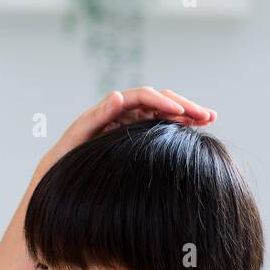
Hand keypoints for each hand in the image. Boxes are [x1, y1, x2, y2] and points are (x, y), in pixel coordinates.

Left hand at [44, 87, 215, 167]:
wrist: (60, 175)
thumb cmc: (66, 156)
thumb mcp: (79, 136)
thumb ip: (97, 116)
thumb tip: (117, 95)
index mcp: (110, 108)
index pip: (142, 97)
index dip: (163, 102)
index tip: (182, 112)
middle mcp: (123, 111)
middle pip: (159, 101)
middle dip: (184, 106)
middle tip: (208, 115)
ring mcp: (132, 123)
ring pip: (164, 112)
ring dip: (188, 113)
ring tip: (209, 119)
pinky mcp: (137, 135)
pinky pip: (162, 125)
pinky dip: (180, 125)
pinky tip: (197, 128)